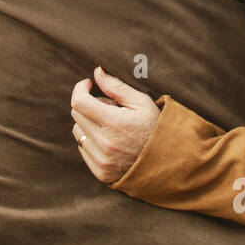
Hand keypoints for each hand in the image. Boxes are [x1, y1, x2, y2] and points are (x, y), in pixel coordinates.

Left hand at [70, 66, 160, 182]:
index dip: (80, 89)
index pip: (79, 102)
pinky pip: (83, 149)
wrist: (168, 162)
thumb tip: (96, 72)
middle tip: (110, 107)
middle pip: (77, 115)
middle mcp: (104, 143)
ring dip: (89, 124)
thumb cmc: (155, 127)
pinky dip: (91, 141)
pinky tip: (110, 141)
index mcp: (114, 123)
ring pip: (78, 132)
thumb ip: (116, 86)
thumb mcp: (141, 102)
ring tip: (112, 126)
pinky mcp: (100, 171)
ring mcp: (101, 160)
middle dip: (89, 105)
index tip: (89, 84)